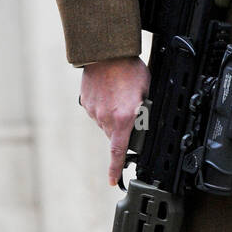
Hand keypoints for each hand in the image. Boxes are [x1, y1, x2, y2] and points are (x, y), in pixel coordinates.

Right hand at [80, 56, 149, 185]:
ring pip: (105, 123)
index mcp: (123, 118)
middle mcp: (106, 117)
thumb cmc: (129, 68)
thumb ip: (142, 111)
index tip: (112, 180)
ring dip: (112, 116)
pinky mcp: (86, 102)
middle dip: (121, 129)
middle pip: (114, 135)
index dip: (115, 168)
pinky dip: (103, 106)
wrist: (106, 51)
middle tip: (129, 110)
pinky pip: (96, 111)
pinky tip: (109, 92)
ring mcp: (94, 110)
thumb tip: (143, 122)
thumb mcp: (145, 91)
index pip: (118, 151)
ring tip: (119, 95)